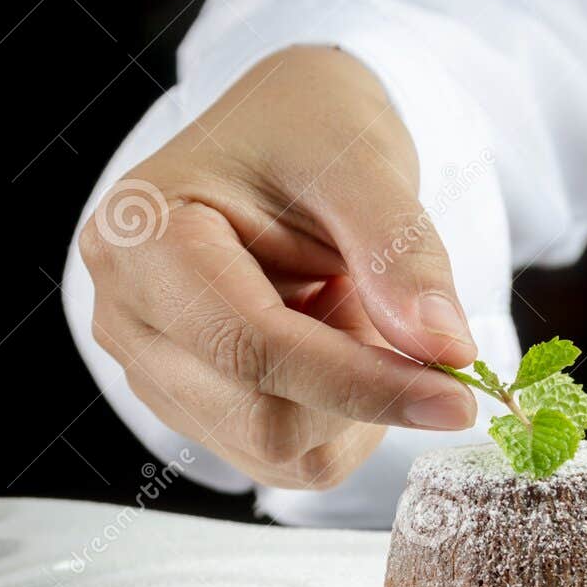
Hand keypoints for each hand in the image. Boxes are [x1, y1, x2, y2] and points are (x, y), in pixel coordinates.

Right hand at [78, 45, 478, 489]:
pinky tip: (335, 339)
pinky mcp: (194, 409)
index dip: (362, 383)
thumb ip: (401, 255)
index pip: (251, 346)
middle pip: (262, 419)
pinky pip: (287, 457)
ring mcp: (153, 372)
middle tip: (388, 305)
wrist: (288, 134)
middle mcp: (128, 317)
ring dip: (353, 402)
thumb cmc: (311, 129)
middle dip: (359, 386)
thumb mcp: (363, 164)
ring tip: (350, 305)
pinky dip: (342, 416)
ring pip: (280, 451)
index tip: (458, 396)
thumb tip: (446, 350)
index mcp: (142, 238)